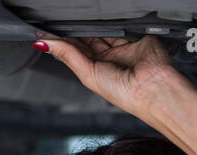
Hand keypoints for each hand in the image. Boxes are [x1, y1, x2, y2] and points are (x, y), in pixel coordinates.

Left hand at [34, 33, 179, 117]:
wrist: (152, 87)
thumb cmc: (124, 93)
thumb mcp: (88, 74)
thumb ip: (68, 56)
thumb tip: (44, 44)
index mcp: (95, 71)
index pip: (74, 51)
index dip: (61, 41)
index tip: (46, 30)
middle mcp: (107, 59)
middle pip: (86, 38)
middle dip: (73, 31)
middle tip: (59, 21)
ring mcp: (120, 46)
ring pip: (100, 29)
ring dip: (89, 24)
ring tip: (77, 19)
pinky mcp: (133, 36)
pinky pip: (117, 24)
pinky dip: (108, 21)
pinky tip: (99, 19)